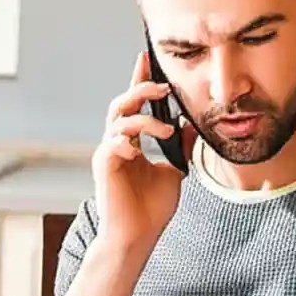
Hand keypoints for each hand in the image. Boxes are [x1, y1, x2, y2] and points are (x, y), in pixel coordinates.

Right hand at [91, 52, 196, 253]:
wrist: (138, 236)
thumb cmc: (151, 209)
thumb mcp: (175, 171)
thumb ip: (181, 148)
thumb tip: (191, 125)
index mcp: (131, 143)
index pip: (134, 105)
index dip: (139, 81)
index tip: (147, 59)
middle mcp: (116, 144)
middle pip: (121, 104)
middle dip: (140, 90)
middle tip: (163, 86)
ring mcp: (108, 154)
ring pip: (118, 120)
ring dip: (143, 120)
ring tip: (166, 131)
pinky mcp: (104, 166)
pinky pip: (112, 143)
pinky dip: (128, 142)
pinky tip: (139, 151)